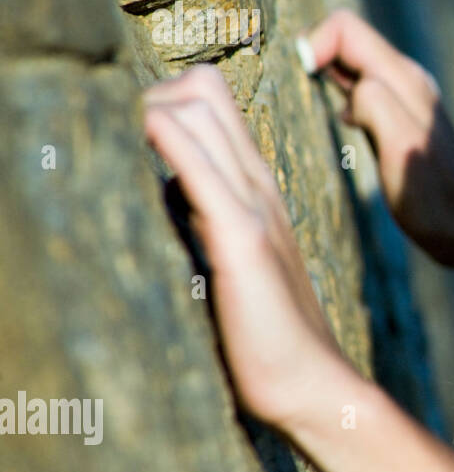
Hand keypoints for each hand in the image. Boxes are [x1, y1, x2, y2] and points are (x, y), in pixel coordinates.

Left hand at [142, 64, 351, 427]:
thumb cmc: (268, 335)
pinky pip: (203, 169)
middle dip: (151, 94)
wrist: (311, 383)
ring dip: (150, 110)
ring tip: (128, 147)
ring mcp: (254, 208)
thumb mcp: (233, 259)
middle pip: (205, 88)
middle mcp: (258, 186)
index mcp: (258, 188)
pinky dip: (169, 139)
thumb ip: (208, 221)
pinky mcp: (243, 239)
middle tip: (125, 141)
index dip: (169, 97)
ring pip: (201, 110)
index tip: (138, 137)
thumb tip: (167, 197)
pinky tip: (146, 134)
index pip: (215, 100)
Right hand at [303, 8, 453, 272]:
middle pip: (347, 40)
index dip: (313, 42)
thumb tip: (352, 88)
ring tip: (308, 104)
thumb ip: (374, 105)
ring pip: (354, 65)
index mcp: (402, 78)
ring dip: (325, 75)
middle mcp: (406, 80)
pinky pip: (363, 91)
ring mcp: (406, 99)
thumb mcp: (399, 148)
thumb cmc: (435, 199)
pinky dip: (342, 97)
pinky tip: (341, 125)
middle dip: (314, 55)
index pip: (345, 26)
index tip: (301, 79)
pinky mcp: (402, 120)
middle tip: (296, 93)